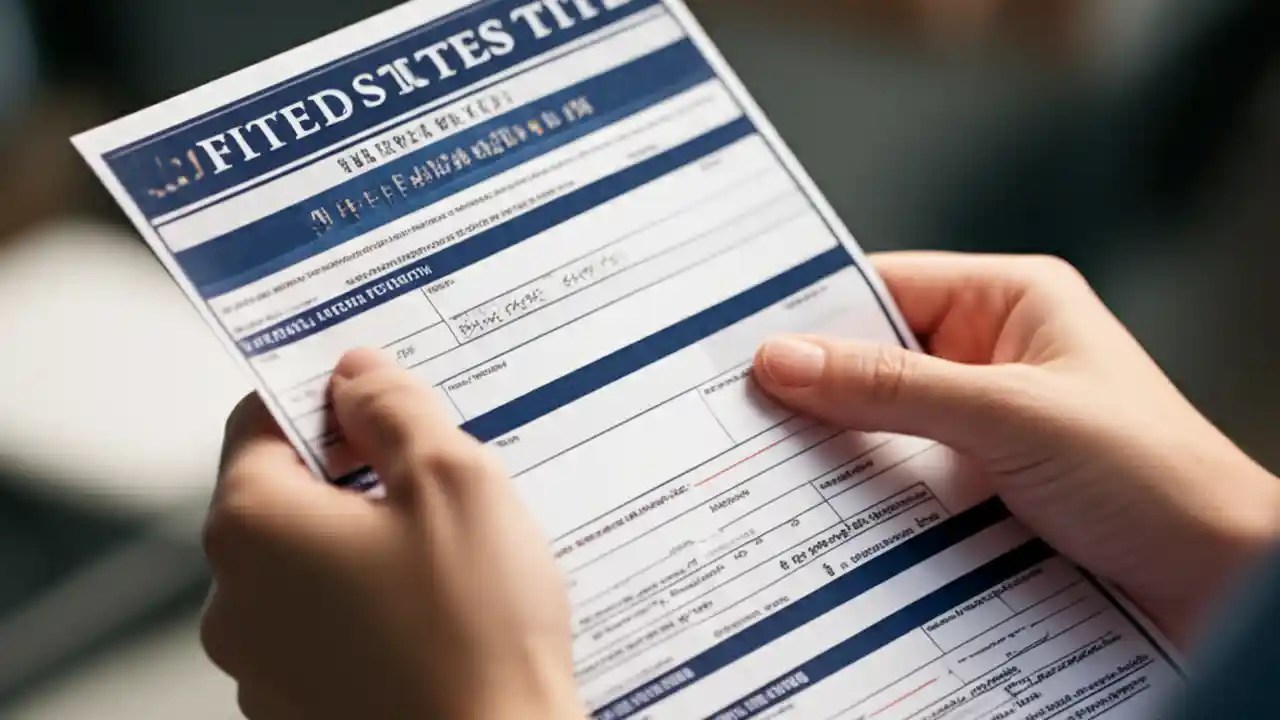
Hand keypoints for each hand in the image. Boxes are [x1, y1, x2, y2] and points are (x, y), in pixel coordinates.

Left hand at [201, 349, 582, 719]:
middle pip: (284, 493)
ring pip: (308, 563)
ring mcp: (260, 662)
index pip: (260, 417)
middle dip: (356, 474)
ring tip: (450, 555)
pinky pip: (324, 626)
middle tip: (437, 479)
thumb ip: (395, 409)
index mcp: (254, 524)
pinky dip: (369, 605)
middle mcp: (234, 597)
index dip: (326, 396)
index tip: (383, 398)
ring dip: (365, 542)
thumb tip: (357, 376)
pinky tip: (437, 613)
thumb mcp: (452, 480)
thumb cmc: (475, 630)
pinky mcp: (296, 706)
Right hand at [753, 252, 1278, 645]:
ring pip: (884, 415)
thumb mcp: (1008, 415)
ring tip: (770, 456)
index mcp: (1010, 299)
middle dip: (818, 384)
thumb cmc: (1151, 473)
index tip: (745, 345)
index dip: (814, 314)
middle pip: (876, 354)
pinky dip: (865, 482)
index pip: (885, 286)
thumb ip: (891, 387)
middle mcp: (993, 350)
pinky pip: (901, 466)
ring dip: (840, 439)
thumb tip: (786, 359)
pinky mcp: (980, 476)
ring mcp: (985, 416)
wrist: (1216, 576)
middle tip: (744, 409)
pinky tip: (825, 499)